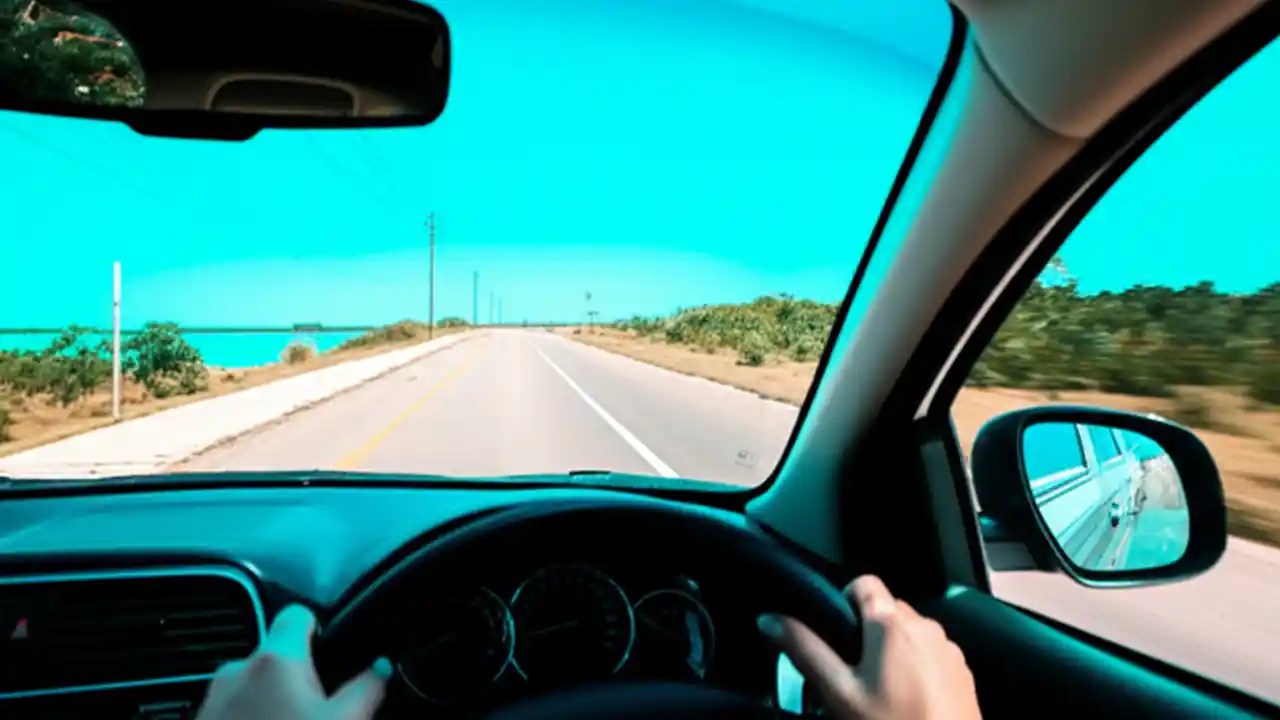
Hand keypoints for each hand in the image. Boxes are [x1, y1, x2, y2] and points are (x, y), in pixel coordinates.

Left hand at [195, 604, 391, 719]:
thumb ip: (367, 689)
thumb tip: (382, 667)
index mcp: (276, 658)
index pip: (298, 615)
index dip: (318, 628)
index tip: (330, 654)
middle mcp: (237, 669)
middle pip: (276, 656)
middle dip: (295, 678)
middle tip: (315, 710)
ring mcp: (212, 699)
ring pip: (252, 685)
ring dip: (269, 701)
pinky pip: (232, 710)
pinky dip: (249, 719)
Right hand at [757, 575, 979, 719]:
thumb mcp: (839, 693)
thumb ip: (804, 651)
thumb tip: (770, 620)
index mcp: (890, 624)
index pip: (864, 582)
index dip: (844, 600)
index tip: (837, 634)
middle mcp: (924, 626)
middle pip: (886, 609)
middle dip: (867, 632)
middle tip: (852, 673)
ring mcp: (948, 648)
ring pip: (910, 631)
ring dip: (892, 649)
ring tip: (881, 691)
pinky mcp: (962, 670)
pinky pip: (931, 653)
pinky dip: (917, 666)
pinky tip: (908, 698)